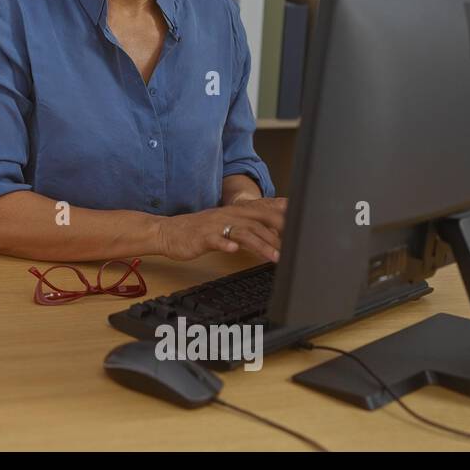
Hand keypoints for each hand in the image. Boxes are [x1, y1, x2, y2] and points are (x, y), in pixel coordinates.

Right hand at [155, 197, 287, 262]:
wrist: (168, 232)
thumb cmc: (198, 232)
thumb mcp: (225, 226)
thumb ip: (247, 227)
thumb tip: (271, 234)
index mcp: (234, 213)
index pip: (263, 212)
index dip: (282, 219)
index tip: (301, 228)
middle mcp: (227, 216)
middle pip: (257, 222)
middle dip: (277, 235)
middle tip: (293, 249)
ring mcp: (214, 226)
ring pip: (241, 233)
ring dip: (260, 245)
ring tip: (274, 257)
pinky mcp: (201, 237)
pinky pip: (215, 240)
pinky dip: (225, 244)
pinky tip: (234, 250)